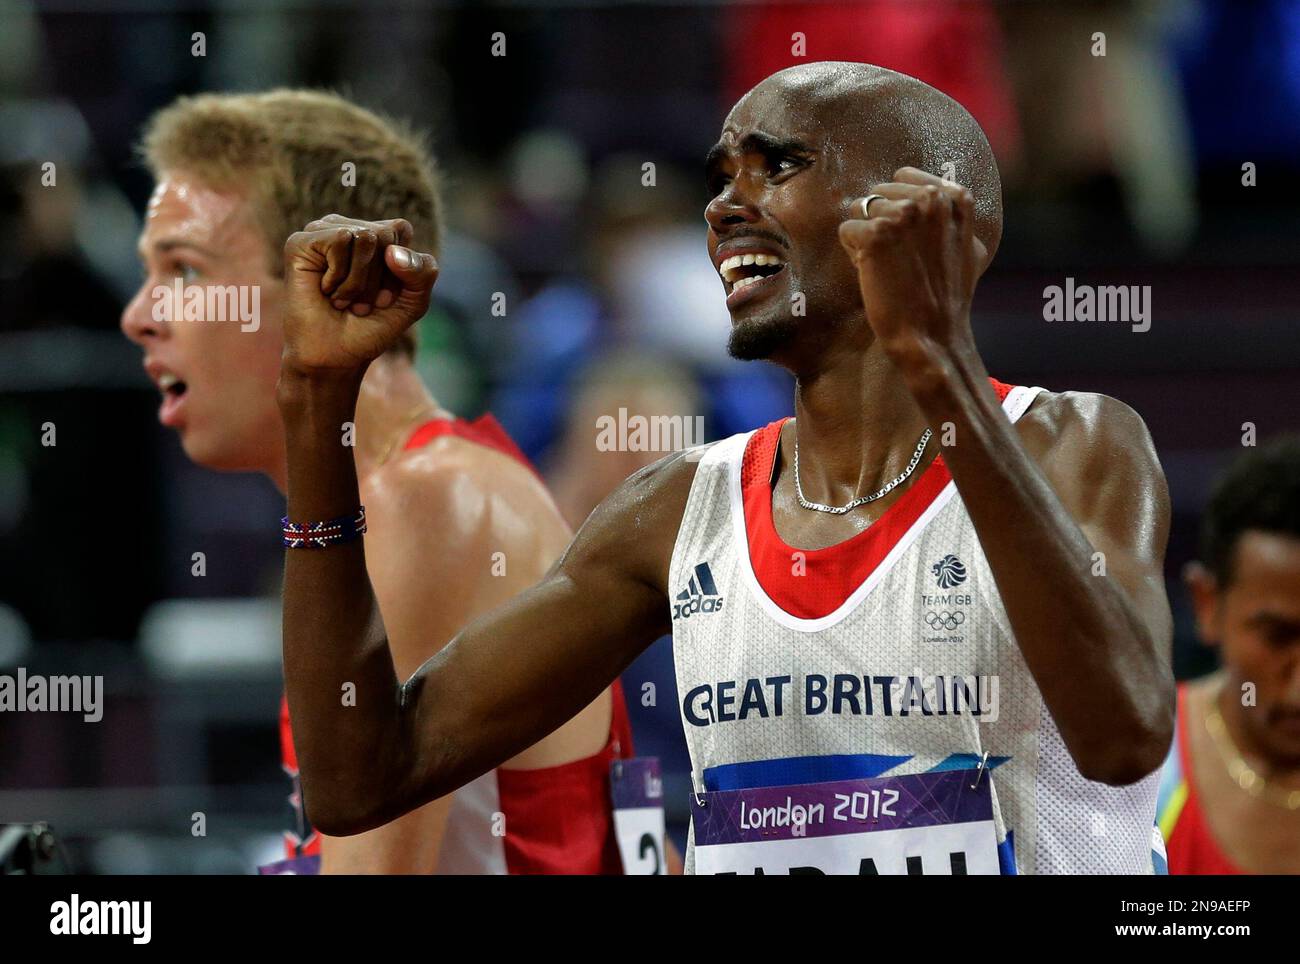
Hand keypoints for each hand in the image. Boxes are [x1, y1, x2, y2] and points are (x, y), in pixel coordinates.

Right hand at [282, 214, 437, 375]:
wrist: (335, 356)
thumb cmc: (370, 327)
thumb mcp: (413, 302)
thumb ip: (423, 272)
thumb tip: (393, 251)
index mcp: (375, 236)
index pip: (400, 230)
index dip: (400, 270)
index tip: (384, 297)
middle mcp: (348, 228)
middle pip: (385, 235)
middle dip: (379, 279)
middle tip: (361, 303)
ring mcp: (322, 232)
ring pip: (365, 237)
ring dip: (358, 282)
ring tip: (343, 300)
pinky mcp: (301, 242)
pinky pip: (340, 241)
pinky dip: (340, 277)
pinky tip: (326, 291)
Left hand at [837, 167, 985, 366]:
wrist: (932, 334)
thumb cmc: (948, 295)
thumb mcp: (967, 245)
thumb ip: (950, 214)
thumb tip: (935, 189)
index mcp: (955, 196)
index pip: (902, 178)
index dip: (897, 208)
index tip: (910, 238)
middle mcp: (930, 198)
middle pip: (877, 193)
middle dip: (879, 221)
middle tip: (899, 257)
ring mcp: (902, 215)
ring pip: (859, 210)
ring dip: (865, 237)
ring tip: (888, 265)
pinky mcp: (875, 234)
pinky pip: (846, 230)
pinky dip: (853, 253)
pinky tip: (874, 272)